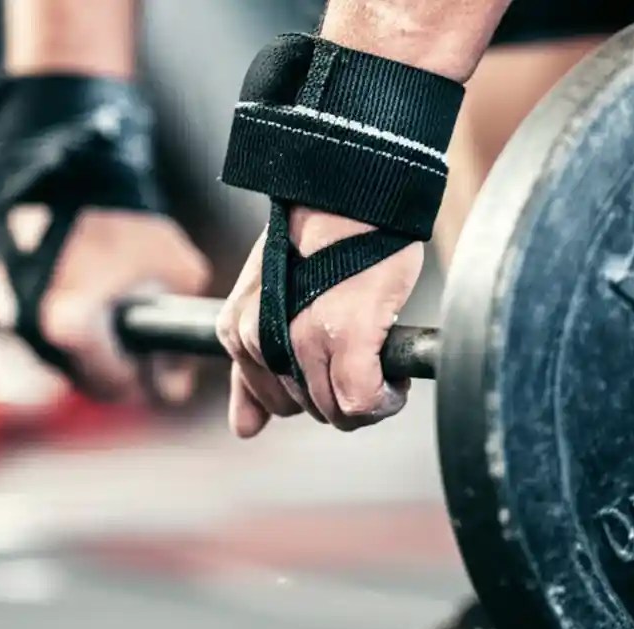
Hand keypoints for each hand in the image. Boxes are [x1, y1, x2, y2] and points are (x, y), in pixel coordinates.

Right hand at [0, 205, 210, 402]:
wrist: (67, 168)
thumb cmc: (124, 219)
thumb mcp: (178, 272)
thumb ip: (178, 335)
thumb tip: (173, 382)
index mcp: (70, 328)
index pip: (115, 385)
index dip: (147, 383)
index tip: (165, 373)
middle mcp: (31, 332)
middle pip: (84, 379)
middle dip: (118, 371)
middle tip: (146, 353)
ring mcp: (7, 319)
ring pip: (59, 361)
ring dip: (89, 354)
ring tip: (118, 324)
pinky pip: (36, 335)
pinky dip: (62, 331)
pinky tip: (90, 306)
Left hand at [217, 207, 421, 436]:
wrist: (353, 193)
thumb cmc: (320, 239)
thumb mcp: (268, 301)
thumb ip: (249, 371)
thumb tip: (243, 430)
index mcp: (238, 332)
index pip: (276, 403)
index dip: (316, 388)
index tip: (340, 358)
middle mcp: (260, 341)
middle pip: (310, 411)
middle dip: (344, 391)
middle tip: (367, 352)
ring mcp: (302, 341)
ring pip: (338, 412)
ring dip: (370, 394)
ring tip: (381, 350)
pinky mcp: (345, 337)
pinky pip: (363, 402)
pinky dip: (386, 397)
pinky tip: (395, 371)